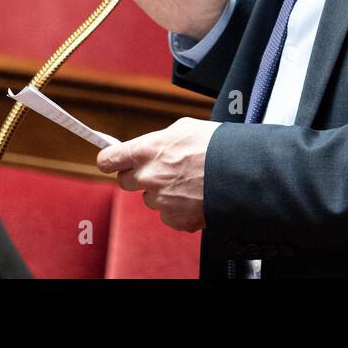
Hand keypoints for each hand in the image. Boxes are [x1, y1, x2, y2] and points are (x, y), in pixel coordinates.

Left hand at [97, 118, 220, 231]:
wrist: (240, 172)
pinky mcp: (175, 219)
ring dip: (162, 191)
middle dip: (139, 176)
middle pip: (126, 182)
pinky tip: (195, 195)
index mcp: (146, 151)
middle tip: (161, 169)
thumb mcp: (183, 129)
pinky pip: (168, 214)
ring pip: (150, 198)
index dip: (110, 160)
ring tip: (188, 181)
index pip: (108, 160)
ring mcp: (160, 201)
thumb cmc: (215, 145)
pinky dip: (178, 207)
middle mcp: (148, 178)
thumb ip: (158, 140)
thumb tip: (148, 147)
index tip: (113, 160)